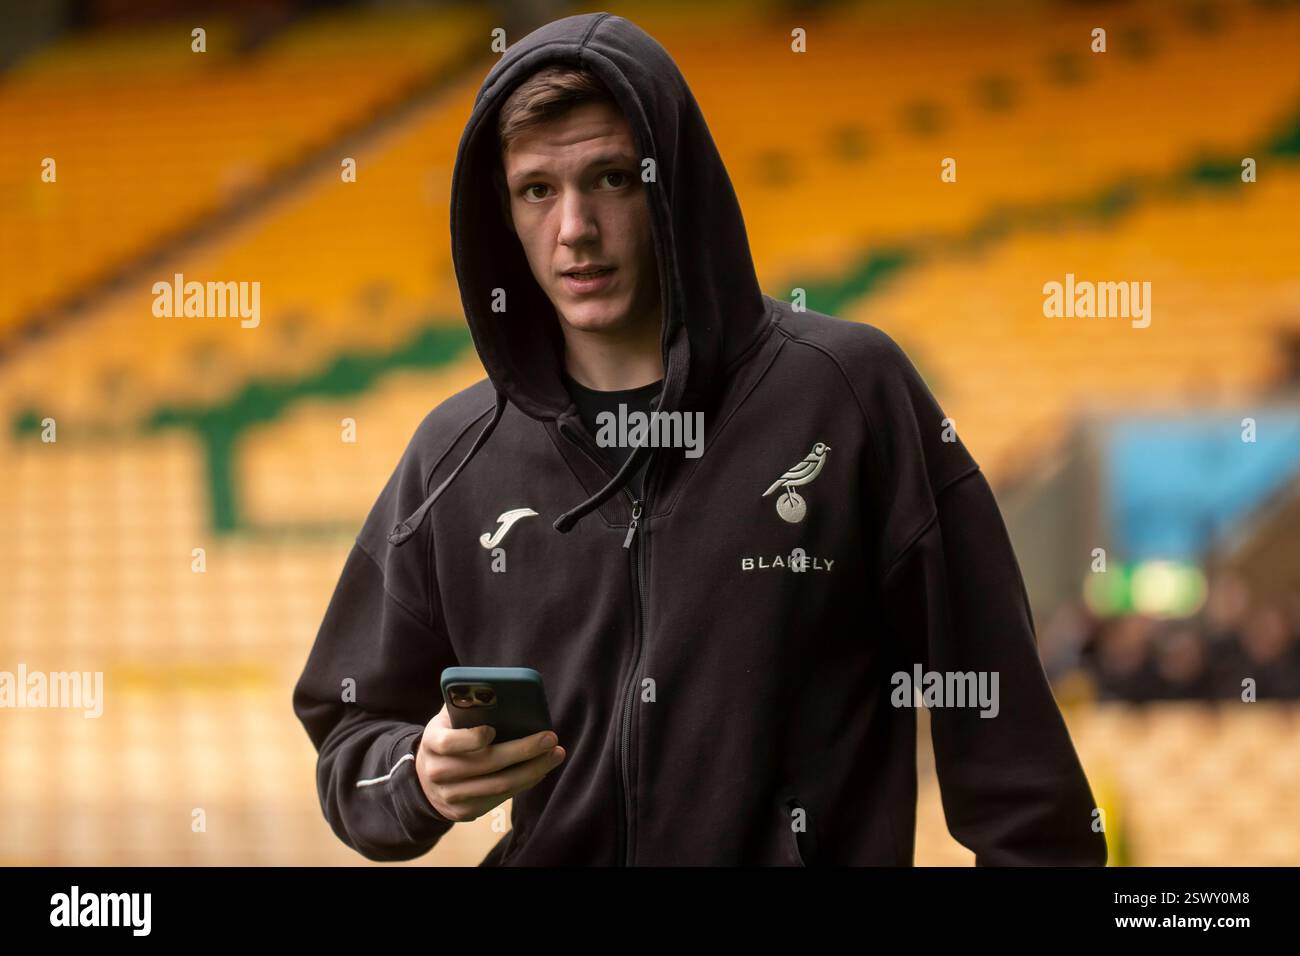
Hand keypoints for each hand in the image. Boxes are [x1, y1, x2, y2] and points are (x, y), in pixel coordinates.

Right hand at [413, 704, 564, 822]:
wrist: (427, 777)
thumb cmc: (449, 736)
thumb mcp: (449, 719)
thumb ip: (466, 704)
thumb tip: (497, 691)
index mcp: (432, 742)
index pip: (450, 742)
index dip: (473, 738)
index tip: (494, 729)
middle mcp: (437, 772)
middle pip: (485, 764)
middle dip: (523, 750)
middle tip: (550, 738)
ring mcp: (450, 796)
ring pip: (499, 784)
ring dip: (532, 770)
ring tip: (555, 754)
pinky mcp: (464, 812)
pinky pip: (501, 798)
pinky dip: (525, 783)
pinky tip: (540, 770)